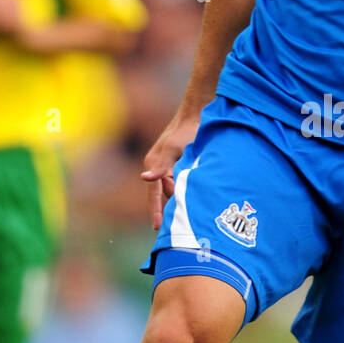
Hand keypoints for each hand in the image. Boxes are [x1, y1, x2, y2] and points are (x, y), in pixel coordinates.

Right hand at [141, 113, 201, 229]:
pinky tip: (199, 195)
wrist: (199, 114)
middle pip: (165, 194)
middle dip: (172, 206)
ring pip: (174, 189)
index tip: (157, 228)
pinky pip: (181, 181)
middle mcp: (158, 166)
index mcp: (153, 164)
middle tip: (184, 223)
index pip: (153, 194)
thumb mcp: (174, 149)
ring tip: (195, 209)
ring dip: (182, 196)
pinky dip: (187, 188)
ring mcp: (168, 165)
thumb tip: (144, 178)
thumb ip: (161, 166)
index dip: (155, 212)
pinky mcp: (179, 163)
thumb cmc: (187, 131)